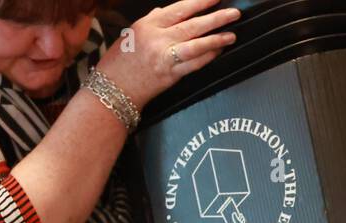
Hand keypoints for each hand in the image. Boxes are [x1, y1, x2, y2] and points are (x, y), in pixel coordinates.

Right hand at [98, 0, 241, 108]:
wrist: (112, 90)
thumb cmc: (119, 62)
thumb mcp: (131, 33)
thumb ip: (151, 21)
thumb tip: (163, 12)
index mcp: (148, 25)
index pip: (180, 9)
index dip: (200, 2)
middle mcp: (158, 38)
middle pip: (192, 25)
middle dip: (216, 18)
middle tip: (233, 13)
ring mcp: (165, 57)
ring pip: (196, 44)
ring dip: (217, 38)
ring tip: (232, 34)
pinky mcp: (170, 75)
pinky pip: (194, 64)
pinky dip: (208, 57)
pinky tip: (218, 51)